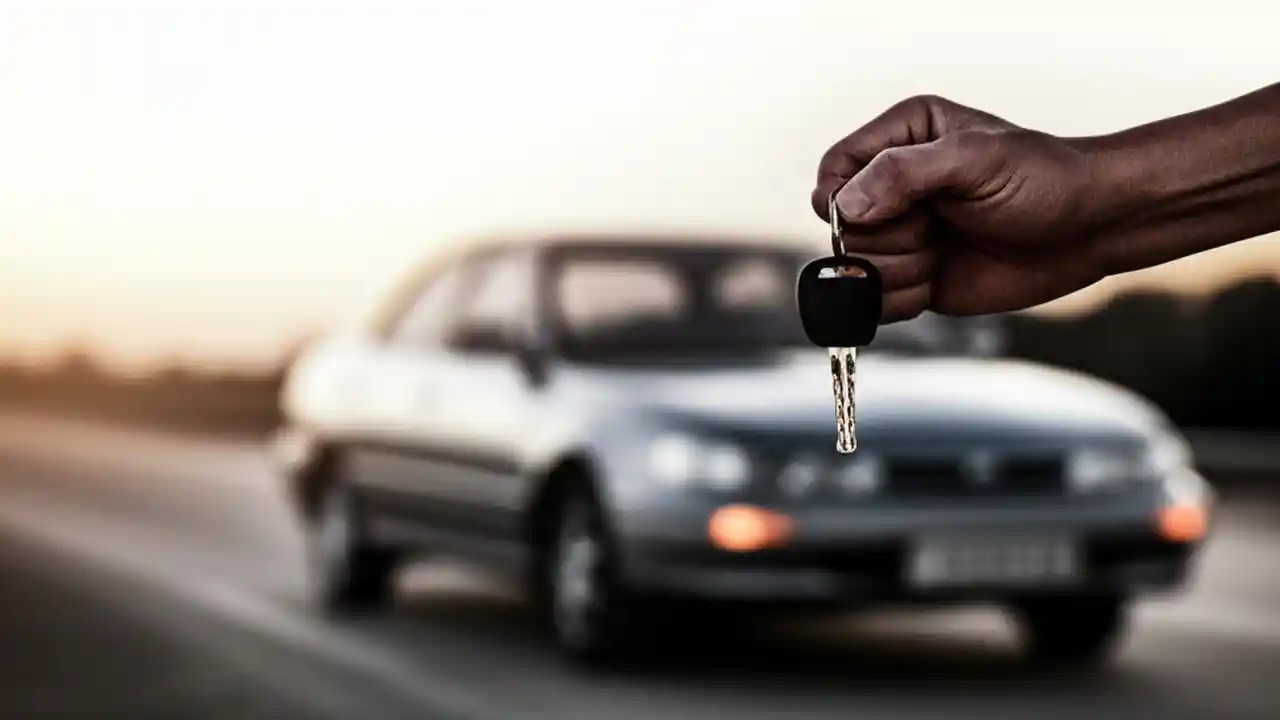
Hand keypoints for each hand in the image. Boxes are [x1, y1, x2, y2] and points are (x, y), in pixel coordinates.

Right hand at [812, 95, 1111, 321]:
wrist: (1087, 231)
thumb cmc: (1042, 181)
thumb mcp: (975, 160)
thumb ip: (903, 173)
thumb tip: (843, 206)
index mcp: (898, 139)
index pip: (833, 172)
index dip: (847, 200)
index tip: (898, 210)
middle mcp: (889, 187)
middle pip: (839, 228)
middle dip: (889, 238)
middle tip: (938, 227)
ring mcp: (898, 236)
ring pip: (854, 271)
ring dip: (901, 271)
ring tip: (945, 251)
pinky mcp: (908, 279)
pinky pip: (873, 303)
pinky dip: (904, 299)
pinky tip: (940, 279)